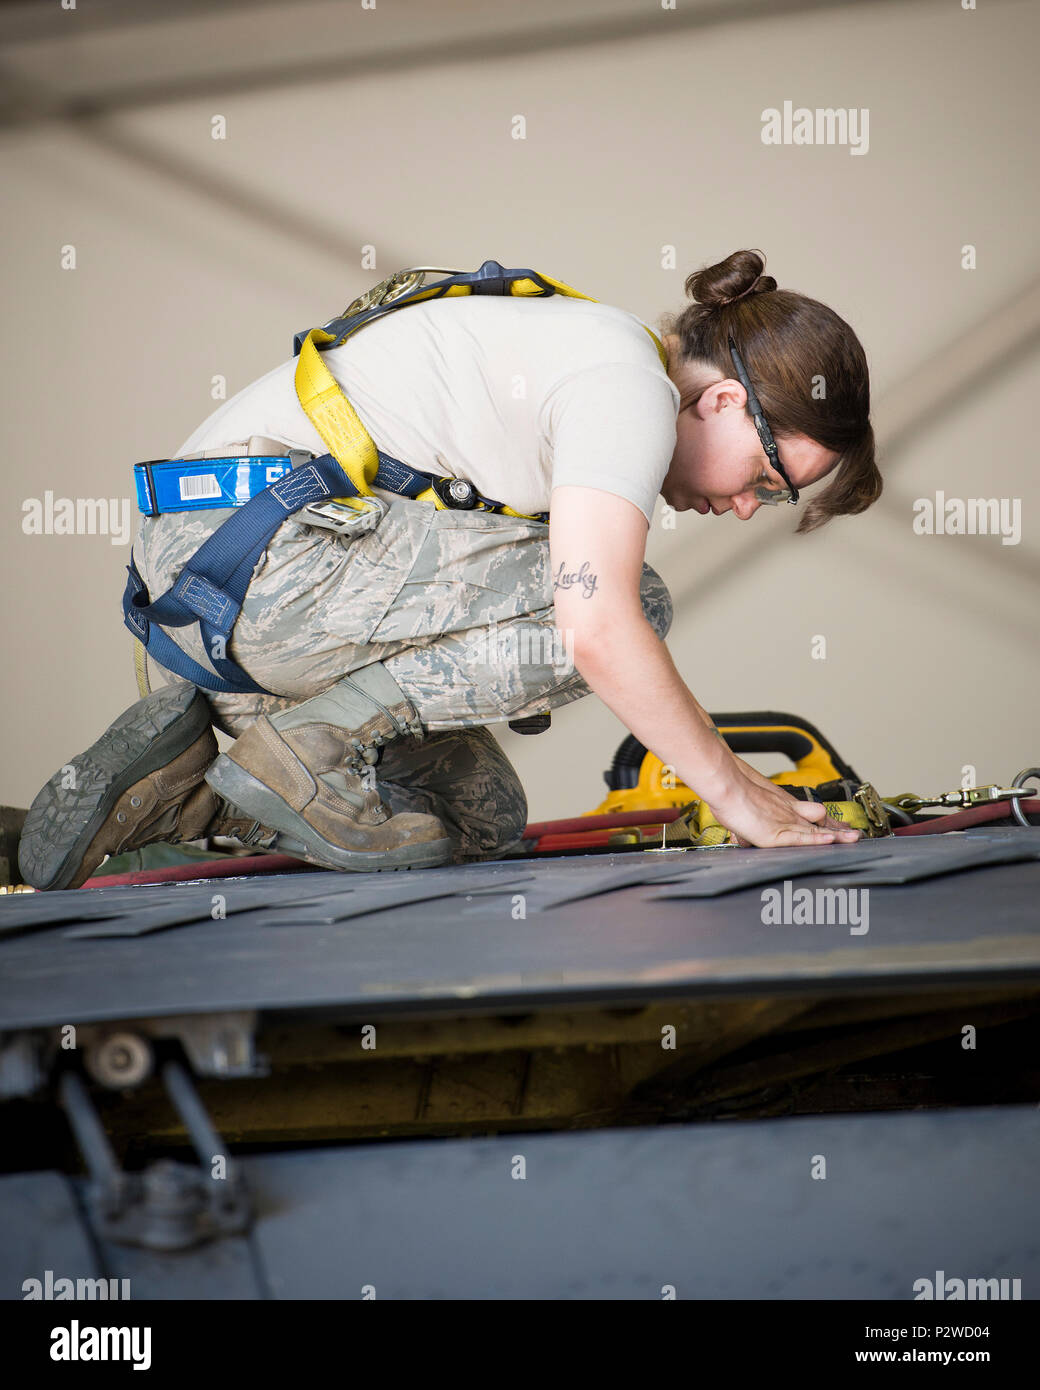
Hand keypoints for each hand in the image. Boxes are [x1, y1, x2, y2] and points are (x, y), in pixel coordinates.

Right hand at [708, 767, 862, 848]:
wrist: (724, 785)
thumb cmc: (728, 793)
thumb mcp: (742, 810)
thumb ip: (745, 825)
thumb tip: (741, 837)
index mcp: (781, 804)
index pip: (810, 813)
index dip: (824, 821)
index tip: (836, 825)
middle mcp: (787, 811)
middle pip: (820, 821)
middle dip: (837, 829)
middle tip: (854, 834)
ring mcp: (784, 821)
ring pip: (817, 830)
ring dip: (837, 836)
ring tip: (854, 839)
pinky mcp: (776, 832)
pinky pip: (802, 837)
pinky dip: (817, 840)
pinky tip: (831, 841)